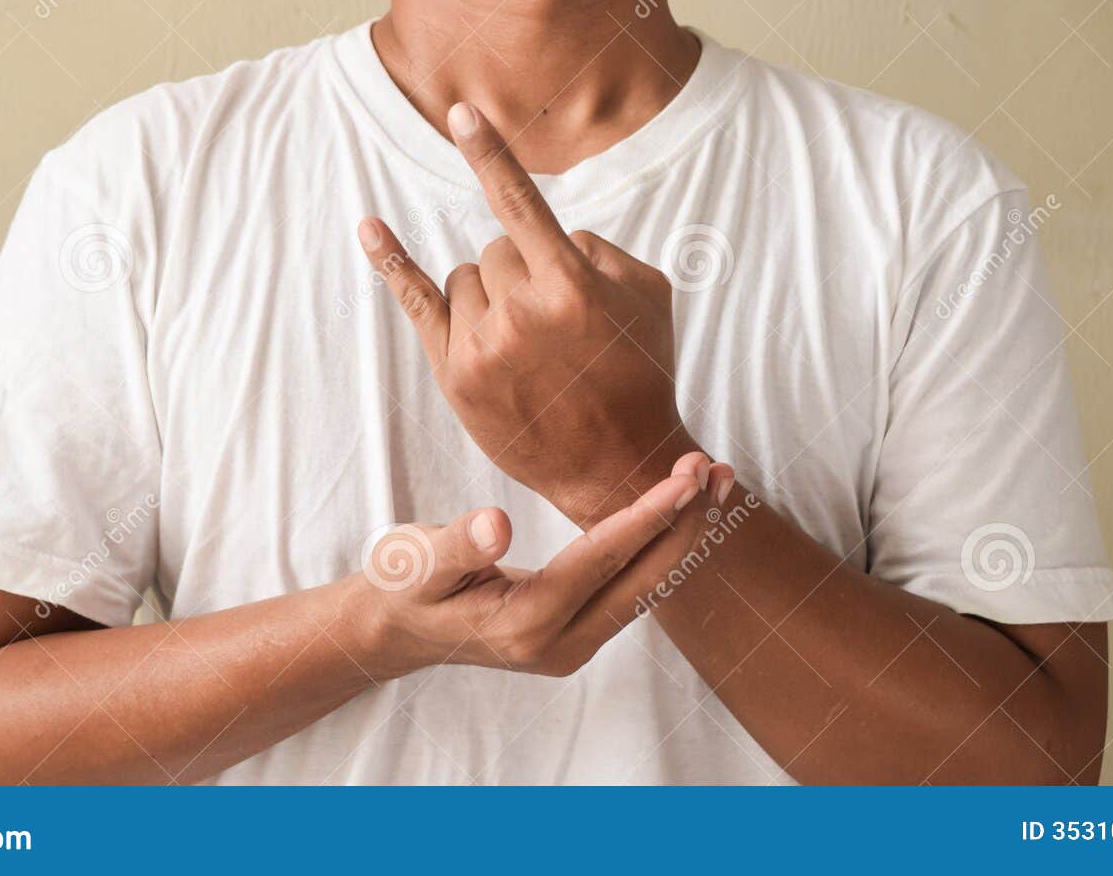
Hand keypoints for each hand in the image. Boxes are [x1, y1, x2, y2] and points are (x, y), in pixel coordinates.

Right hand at [346, 455, 730, 678]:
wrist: (396, 629)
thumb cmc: (403, 587)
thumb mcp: (415, 563)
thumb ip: (456, 546)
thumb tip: (494, 525)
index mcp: (524, 626)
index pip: (600, 564)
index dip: (647, 518)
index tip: (685, 478)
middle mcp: (560, 644)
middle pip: (641, 582)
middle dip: (684, 525)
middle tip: (712, 467)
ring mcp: (574, 644)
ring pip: (646, 586)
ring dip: (684, 534)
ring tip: (716, 478)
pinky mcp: (580, 630)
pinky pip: (634, 586)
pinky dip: (664, 544)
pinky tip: (685, 507)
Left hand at [358, 102, 697, 526]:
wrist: (618, 465)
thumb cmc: (639, 374)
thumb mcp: (648, 298)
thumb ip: (599, 249)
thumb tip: (550, 234)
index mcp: (572, 286)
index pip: (520, 204)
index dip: (489, 155)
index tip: (460, 113)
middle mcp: (521, 313)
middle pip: (495, 249)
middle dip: (521, 271)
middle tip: (553, 325)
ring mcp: (483, 347)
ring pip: (465, 278)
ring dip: (490, 294)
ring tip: (528, 346)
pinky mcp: (456, 376)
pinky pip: (417, 303)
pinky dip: (391, 263)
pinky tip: (369, 229)